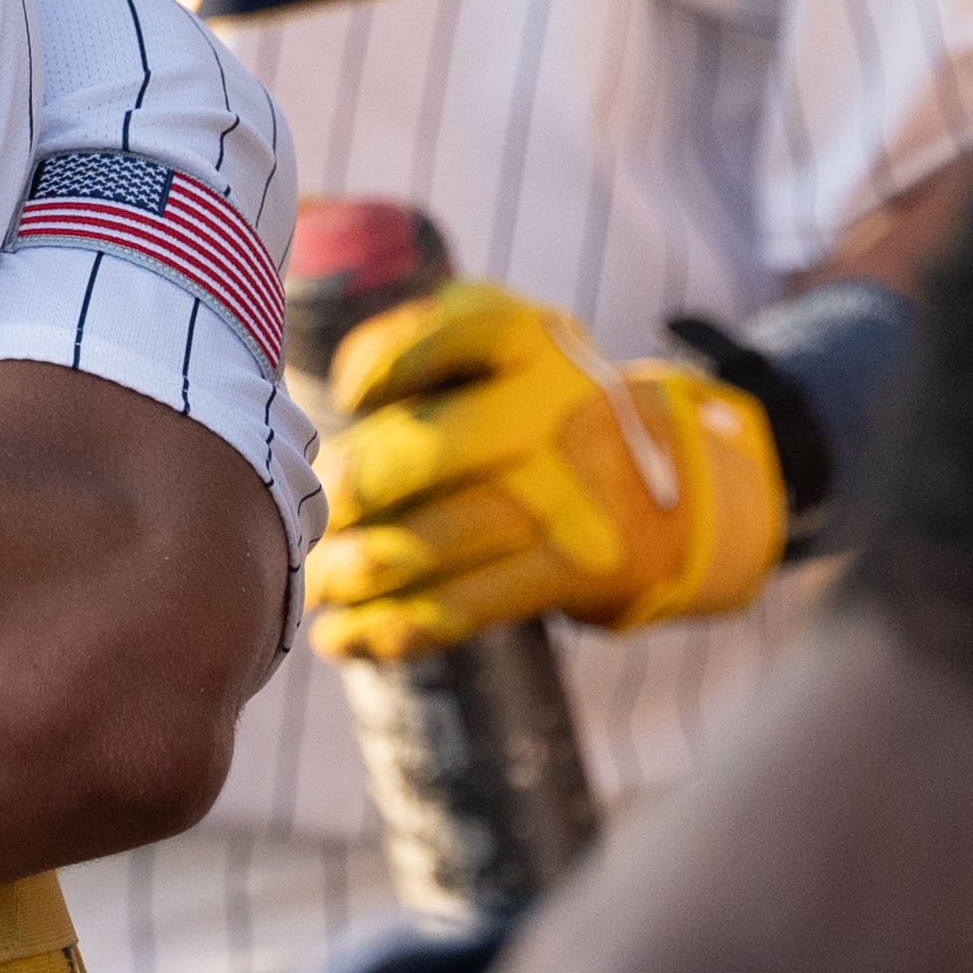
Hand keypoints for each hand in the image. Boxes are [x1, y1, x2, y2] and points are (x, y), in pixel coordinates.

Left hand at [306, 281, 784, 660]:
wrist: (672, 486)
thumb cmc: (539, 403)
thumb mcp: (503, 339)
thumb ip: (418, 339)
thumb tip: (348, 394)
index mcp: (525, 339)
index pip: (448, 335)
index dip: (382, 364)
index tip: (348, 396)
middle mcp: (549, 411)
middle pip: (420, 455)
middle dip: (345, 495)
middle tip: (300, 516)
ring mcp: (566, 494)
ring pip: (431, 542)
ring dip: (350, 573)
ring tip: (308, 585)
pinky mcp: (573, 568)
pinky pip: (465, 605)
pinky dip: (392, 628)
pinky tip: (342, 637)